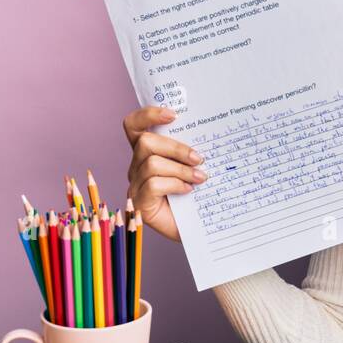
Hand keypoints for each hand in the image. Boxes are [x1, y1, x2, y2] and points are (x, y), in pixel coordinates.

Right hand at [122, 106, 205, 242]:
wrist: (198, 227)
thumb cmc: (196, 194)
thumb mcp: (194, 167)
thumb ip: (191, 150)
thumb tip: (208, 131)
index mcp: (148, 151)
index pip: (134, 125)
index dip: (148, 115)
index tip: (174, 115)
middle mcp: (137, 165)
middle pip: (145, 142)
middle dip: (176, 147)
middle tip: (198, 159)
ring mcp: (135, 184)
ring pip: (152, 163)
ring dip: (181, 169)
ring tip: (200, 178)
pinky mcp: (139, 202)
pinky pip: (153, 184)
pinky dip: (175, 184)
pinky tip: (189, 190)